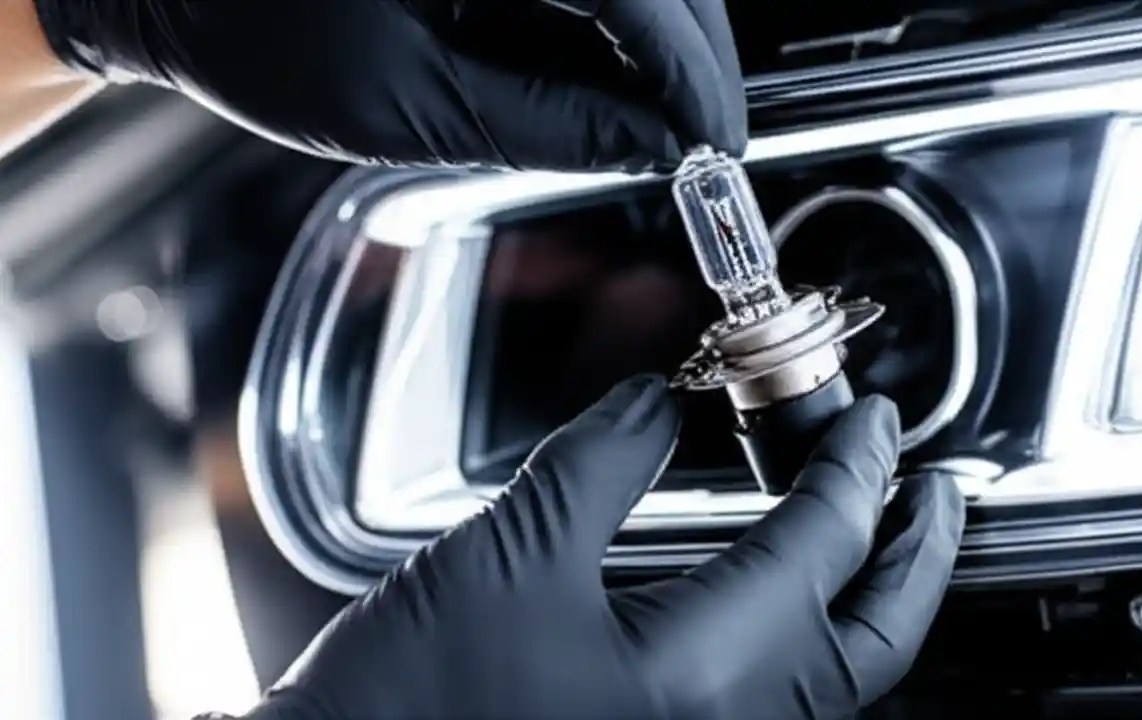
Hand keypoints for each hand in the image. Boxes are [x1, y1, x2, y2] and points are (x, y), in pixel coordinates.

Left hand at [32, 0, 746, 170]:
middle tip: (702, 138)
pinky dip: (615, 15)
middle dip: (693, 59)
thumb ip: (550, 127)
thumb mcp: (414, 105)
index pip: (642, 1)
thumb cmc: (259, 31)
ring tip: (662, 114)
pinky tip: (612, 68)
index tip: (716, 146)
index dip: (692, 83)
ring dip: (663, 36)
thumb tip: (654, 147)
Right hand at [242, 375, 964, 718]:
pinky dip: (809, 638)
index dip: (854, 466)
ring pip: (836, 681)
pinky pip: (778, 702)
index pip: (819, 547)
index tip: (874, 419)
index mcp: (701, 674)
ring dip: (871, 598)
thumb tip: (659, 401)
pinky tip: (791, 599)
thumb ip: (605, 461)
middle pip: (874, 641)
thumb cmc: (403, 703)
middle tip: (943, 487)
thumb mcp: (511, 552)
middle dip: (921, 553)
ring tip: (884, 534)